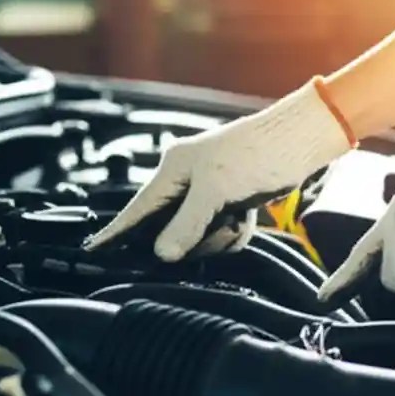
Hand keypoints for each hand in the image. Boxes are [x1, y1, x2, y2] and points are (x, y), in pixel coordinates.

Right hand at [85, 80, 353, 260]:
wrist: (300, 141)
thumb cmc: (256, 155)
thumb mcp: (216, 193)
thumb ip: (186, 225)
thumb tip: (161, 253)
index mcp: (173, 170)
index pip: (137, 208)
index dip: (118, 231)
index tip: (94, 248)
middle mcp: (186, 180)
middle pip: (171, 230)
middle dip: (195, 237)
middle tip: (217, 224)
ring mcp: (209, 192)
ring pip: (199, 236)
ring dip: (220, 236)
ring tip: (237, 218)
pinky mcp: (229, 201)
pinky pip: (221, 232)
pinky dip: (235, 232)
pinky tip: (246, 219)